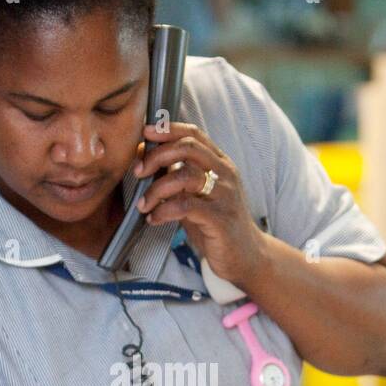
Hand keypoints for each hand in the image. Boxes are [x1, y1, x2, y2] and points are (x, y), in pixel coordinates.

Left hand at [133, 121, 266, 288]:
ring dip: (156, 188)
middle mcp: (225, 174)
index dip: (168, 129)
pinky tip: (154, 219)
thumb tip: (145, 160)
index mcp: (220, 164)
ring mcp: (224, 195)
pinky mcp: (220, 218)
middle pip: (188, 147)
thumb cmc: (216, 225)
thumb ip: (177, 177)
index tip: (146, 132)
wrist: (247, 256)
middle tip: (138, 172)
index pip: (194, 135)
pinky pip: (186, 206)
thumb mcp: (196, 195)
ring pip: (185, 175)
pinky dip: (163, 211)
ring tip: (144, 204)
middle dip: (157, 156)